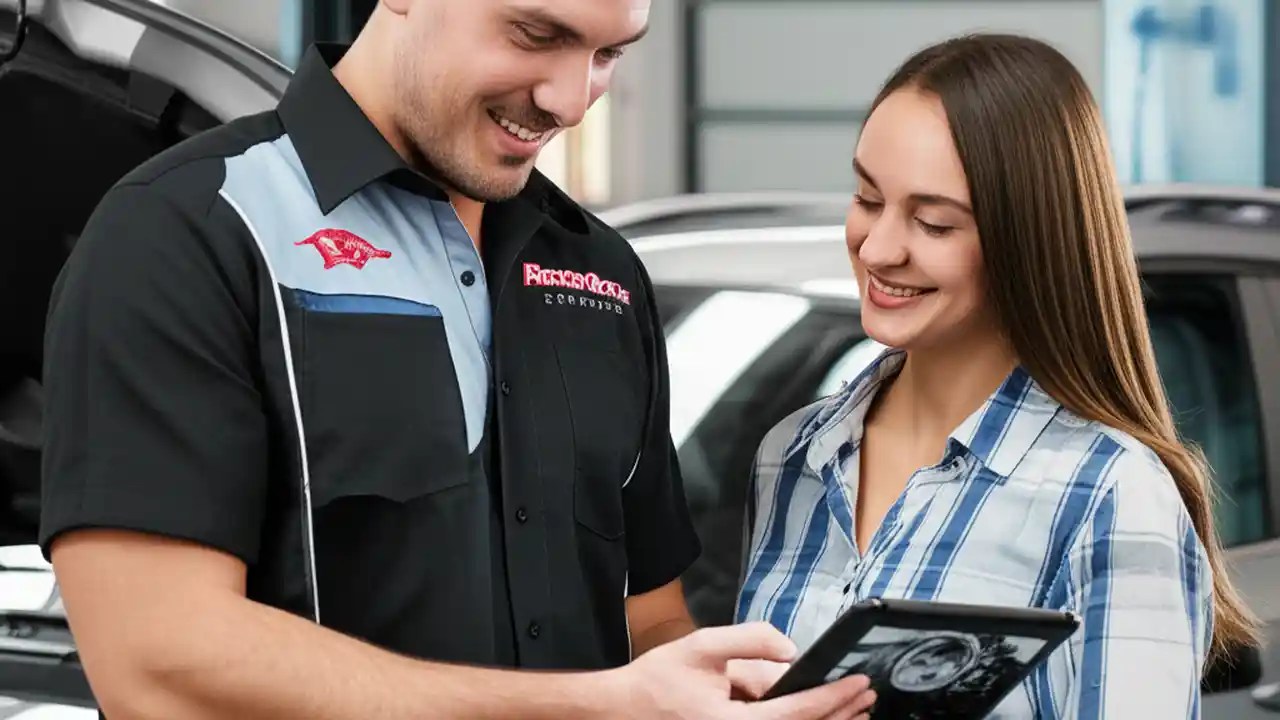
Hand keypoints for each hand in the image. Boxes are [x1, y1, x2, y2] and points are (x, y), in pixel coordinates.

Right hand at [609, 622, 875, 719]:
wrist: (623, 711)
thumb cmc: (659, 680)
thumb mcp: (702, 646)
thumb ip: (748, 641)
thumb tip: (790, 651)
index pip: (795, 712)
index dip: (832, 698)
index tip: (858, 683)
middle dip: (840, 714)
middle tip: (866, 695)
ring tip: (856, 710)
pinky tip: (819, 719)